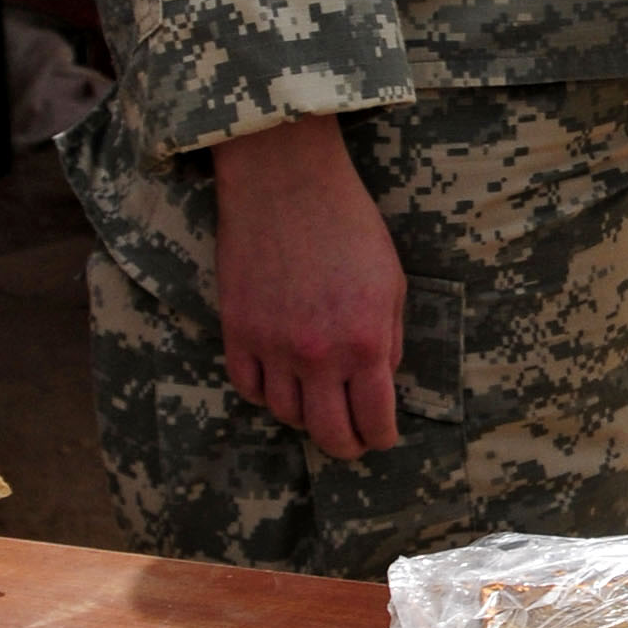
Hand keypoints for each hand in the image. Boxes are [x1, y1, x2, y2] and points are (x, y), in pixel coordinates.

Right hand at [211, 115, 408, 457]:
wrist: (286, 182)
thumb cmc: (349, 224)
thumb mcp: (391, 282)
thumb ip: (389, 339)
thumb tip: (381, 380)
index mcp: (366, 341)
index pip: (374, 418)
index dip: (380, 437)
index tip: (381, 438)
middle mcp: (318, 354)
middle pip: (327, 433)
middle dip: (344, 446)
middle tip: (350, 443)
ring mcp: (272, 346)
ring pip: (284, 414)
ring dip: (304, 417)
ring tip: (317, 405)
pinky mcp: (236, 330)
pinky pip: (247, 386)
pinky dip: (264, 394)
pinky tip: (279, 384)